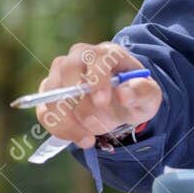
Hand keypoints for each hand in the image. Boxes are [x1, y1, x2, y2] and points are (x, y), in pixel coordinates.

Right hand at [34, 41, 162, 149]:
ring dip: (67, 121)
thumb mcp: (149, 95)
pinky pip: (44, 111)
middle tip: (95, 127)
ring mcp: (61, 74)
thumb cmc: (135, 94)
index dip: (96, 78)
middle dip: (80, 103)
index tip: (102, 102)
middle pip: (67, 70)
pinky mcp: (50, 93)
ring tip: (88, 139)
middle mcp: (80, 57)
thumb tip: (124, 94)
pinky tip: (77, 138)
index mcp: (107, 53)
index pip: (96, 57)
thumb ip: (142, 92)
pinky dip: (58, 128)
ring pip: (51, 93)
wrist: (122, 102)